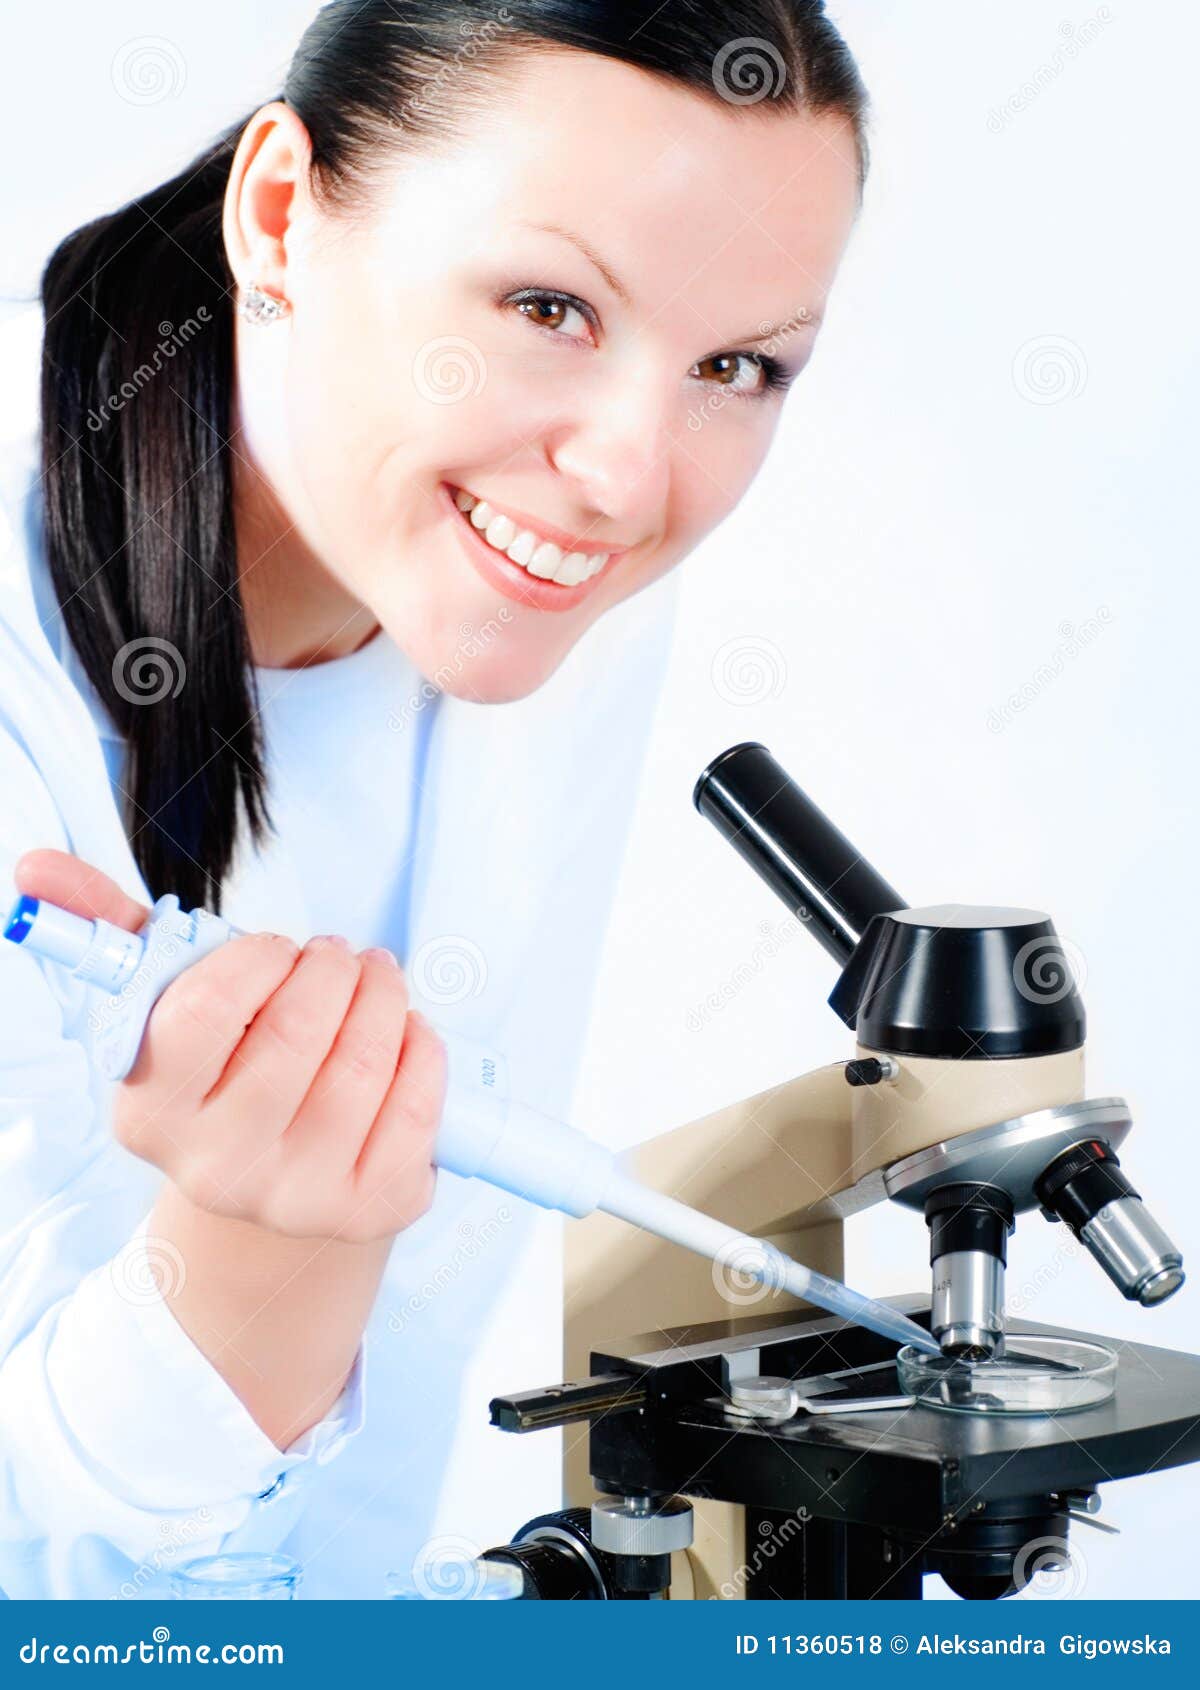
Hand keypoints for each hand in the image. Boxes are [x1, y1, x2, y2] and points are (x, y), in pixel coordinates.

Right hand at [15, 849, 445, 1242]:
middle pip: (295, 1034)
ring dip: (386, 996)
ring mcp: (297, 1198)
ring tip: (378, 979)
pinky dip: (424, 1049)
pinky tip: (407, 1033)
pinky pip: (419, 1105)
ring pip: (364, 1063)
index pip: (203, 1012)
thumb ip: (111, 933)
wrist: (280, 1187)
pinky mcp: (370, 1210)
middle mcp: (218, 1169)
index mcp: (150, 1113)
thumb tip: (35, 867)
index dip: (257, 960)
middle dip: (334, 969)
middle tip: (340, 955)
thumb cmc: (227, 1071)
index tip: (279, 948)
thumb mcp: (167, 1008)